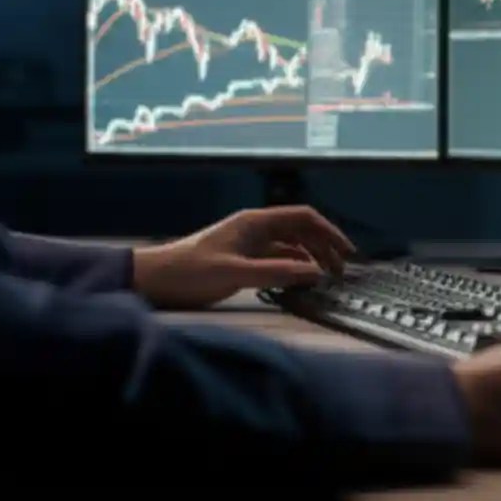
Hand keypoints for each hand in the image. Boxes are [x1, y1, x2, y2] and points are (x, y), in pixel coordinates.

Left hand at [132, 205, 355, 309]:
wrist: (153, 280)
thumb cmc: (189, 272)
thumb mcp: (234, 273)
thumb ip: (276, 272)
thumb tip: (316, 273)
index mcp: (254, 222)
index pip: (303, 218)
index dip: (329, 232)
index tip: (347, 252)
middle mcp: (255, 228)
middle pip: (301, 231)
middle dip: (324, 247)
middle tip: (340, 272)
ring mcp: (248, 244)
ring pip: (290, 246)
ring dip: (310, 259)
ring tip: (324, 278)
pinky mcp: (242, 260)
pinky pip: (277, 259)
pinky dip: (292, 268)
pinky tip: (299, 283)